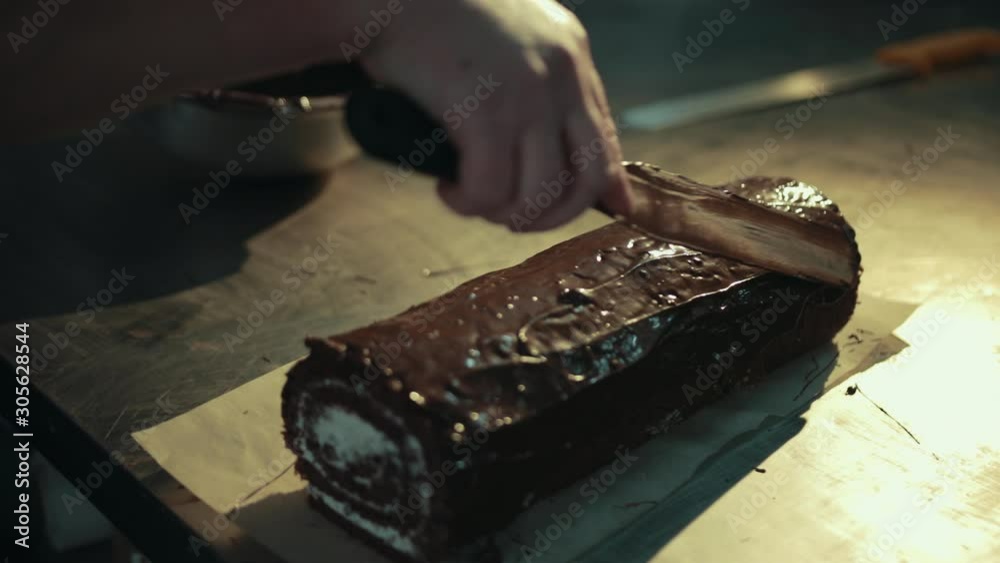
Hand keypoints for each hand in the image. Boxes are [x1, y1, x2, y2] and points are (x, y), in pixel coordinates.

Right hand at [360, 0, 631, 230]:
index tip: (595, 211)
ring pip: (539, 195)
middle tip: (511, 216)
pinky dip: (467, 203)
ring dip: (504, 214)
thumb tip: (547, 142)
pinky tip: (448, 189)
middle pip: (585, 178)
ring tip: (472, 200)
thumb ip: (537, 79)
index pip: (605, 139)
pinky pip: (489, 191)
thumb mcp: (510, 36)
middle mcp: (560, 74)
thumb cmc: (432, 13)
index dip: (600, 188)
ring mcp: (527, 94)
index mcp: (570, 54)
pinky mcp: (486, 112)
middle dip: (551, 216)